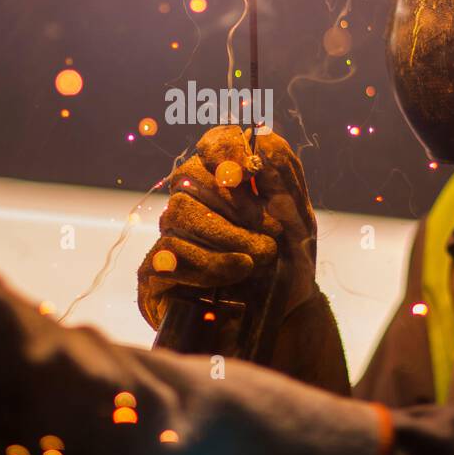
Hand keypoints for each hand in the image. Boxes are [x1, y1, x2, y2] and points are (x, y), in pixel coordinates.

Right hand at [137, 126, 317, 330]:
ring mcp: (170, 235)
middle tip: (269, 233)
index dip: (224, 149)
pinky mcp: (155, 272)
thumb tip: (261, 139)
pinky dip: (206, 264)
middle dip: (234, 206)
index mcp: (224, 181)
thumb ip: (283, 176)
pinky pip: (167, 255)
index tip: (246, 170)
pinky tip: (234, 273)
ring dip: (226, 237)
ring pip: (178, 214)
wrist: (282, 315)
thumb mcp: (298, 218)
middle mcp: (192, 202)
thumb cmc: (289, 262)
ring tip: (259, 259)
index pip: (212, 144)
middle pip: (190, 178)